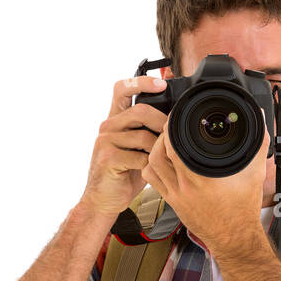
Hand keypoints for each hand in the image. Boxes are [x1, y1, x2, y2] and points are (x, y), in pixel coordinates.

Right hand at [78, 75, 168, 216]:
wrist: (105, 199)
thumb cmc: (125, 173)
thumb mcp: (139, 149)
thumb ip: (150, 132)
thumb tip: (176, 119)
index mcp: (116, 120)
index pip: (122, 88)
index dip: (142, 82)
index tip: (162, 83)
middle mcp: (108, 126)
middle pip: (140, 111)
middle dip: (163, 122)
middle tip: (175, 135)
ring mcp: (106, 141)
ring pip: (143, 135)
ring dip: (160, 148)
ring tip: (166, 158)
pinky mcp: (108, 158)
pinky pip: (139, 156)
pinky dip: (151, 164)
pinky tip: (153, 170)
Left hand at [142, 120, 269, 256]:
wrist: (235, 238)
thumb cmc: (244, 210)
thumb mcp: (255, 174)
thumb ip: (258, 144)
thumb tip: (259, 119)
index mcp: (204, 178)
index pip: (176, 145)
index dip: (172, 127)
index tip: (176, 117)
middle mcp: (186, 187)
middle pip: (159, 153)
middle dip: (162, 136)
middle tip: (169, 128)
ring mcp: (177, 196)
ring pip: (151, 167)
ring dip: (154, 151)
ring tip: (164, 142)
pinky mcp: (173, 203)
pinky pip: (152, 182)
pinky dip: (152, 168)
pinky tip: (161, 162)